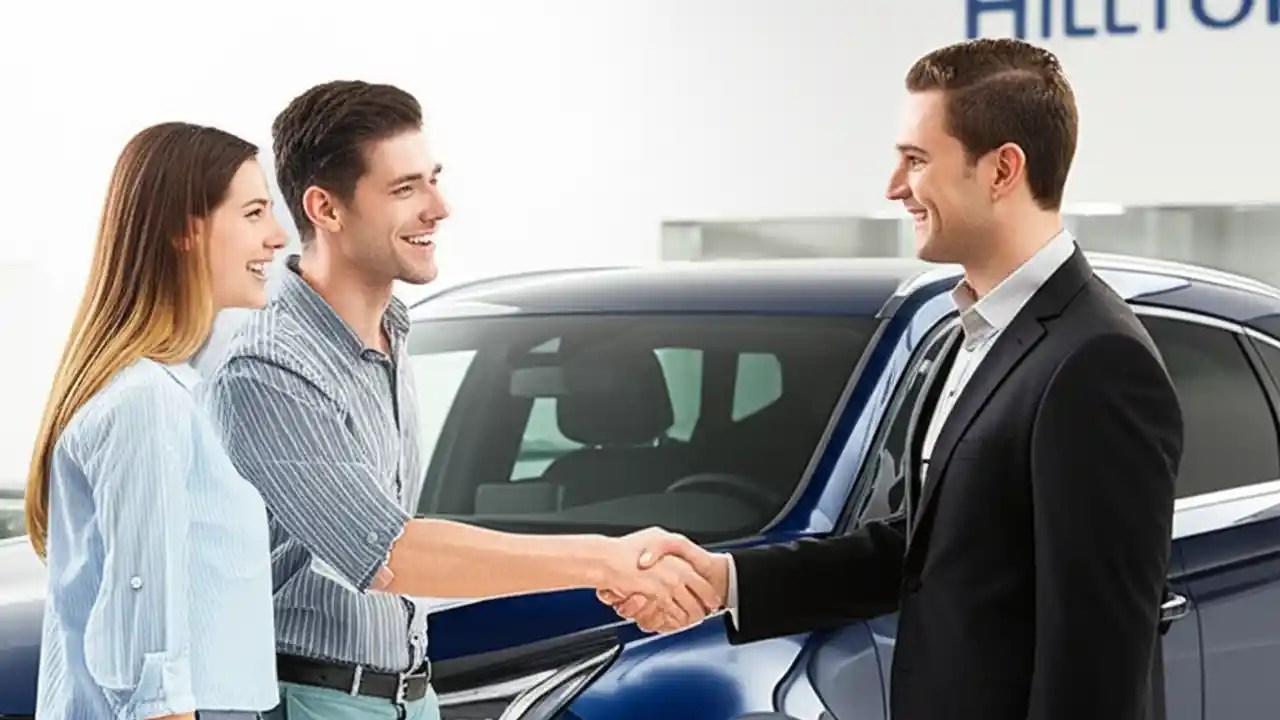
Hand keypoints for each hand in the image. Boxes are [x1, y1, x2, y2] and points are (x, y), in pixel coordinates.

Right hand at [597, 527, 728, 632]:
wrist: (607, 559)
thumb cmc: (625, 549)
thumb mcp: (654, 539)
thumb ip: (669, 549)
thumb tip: (677, 557)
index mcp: (679, 560)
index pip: (702, 583)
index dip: (709, 595)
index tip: (711, 602)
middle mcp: (677, 573)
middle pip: (700, 599)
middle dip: (703, 609)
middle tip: (704, 614)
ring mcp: (668, 585)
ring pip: (688, 609)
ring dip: (690, 617)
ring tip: (690, 621)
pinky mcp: (656, 596)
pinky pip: (671, 614)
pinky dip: (674, 620)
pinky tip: (673, 622)